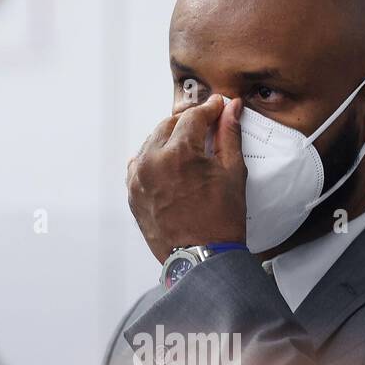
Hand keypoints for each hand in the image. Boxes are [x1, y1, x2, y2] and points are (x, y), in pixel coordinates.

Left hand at [127, 94, 247, 262]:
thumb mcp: (233, 173)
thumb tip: (231, 109)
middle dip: (189, 121)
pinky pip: (139, 163)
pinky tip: (169, 160)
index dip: (209, 109)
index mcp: (177, 155)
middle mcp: (151, 162)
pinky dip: (154, 157)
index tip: (219, 106)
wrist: (201, 258)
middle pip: (168, 124)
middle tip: (207, 122)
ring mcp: (137, 178)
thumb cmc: (221, 221)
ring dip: (170, 137)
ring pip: (152, 142)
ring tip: (190, 143)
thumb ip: (229, 135)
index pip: (193, 117)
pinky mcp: (132, 192)